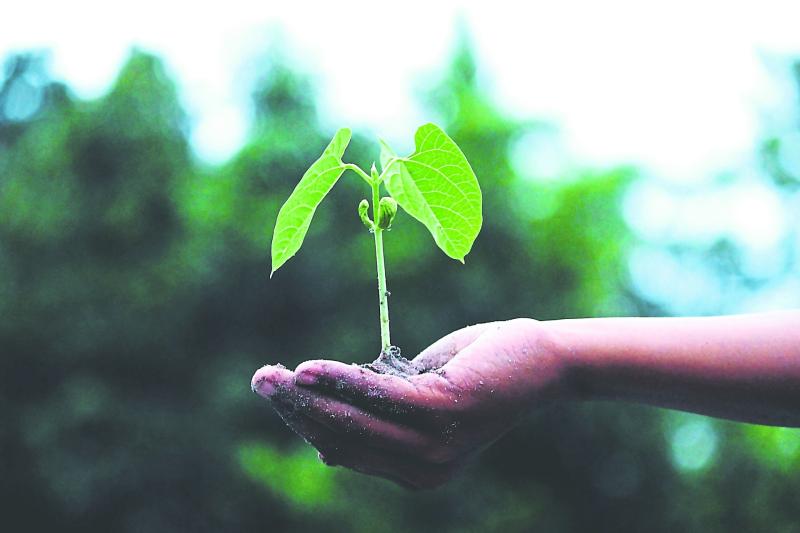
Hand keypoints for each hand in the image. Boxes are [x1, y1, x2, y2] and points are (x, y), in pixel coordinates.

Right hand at [251, 318, 567, 488]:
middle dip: (296, 410)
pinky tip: (309, 368)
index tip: (277, 394)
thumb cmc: (477, 372)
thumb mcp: (418, 399)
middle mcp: (422, 471)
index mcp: (414, 471)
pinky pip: (379, 397)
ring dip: (308, 397)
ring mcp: (434, 446)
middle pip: (342, 438)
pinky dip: (341, 381)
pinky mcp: (444, 413)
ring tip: (272, 375)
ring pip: (354, 422)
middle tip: (259, 380)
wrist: (542, 361)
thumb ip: (378, 417)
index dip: (306, 423)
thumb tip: (324, 447)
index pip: (345, 449)